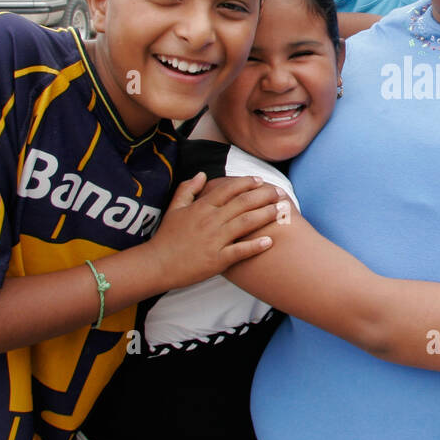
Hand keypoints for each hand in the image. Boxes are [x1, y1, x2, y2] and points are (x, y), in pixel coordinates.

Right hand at [146, 174, 282, 287]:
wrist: (157, 264)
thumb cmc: (166, 237)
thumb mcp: (174, 208)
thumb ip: (188, 189)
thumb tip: (202, 174)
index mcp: (202, 207)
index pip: (229, 189)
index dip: (247, 183)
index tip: (261, 181)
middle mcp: (211, 220)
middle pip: (243, 203)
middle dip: (265, 195)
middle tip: (280, 192)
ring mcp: (215, 240)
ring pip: (246, 223)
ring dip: (266, 215)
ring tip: (282, 210)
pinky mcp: (217, 259)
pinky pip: (240, 251)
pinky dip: (255, 246)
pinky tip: (270, 241)